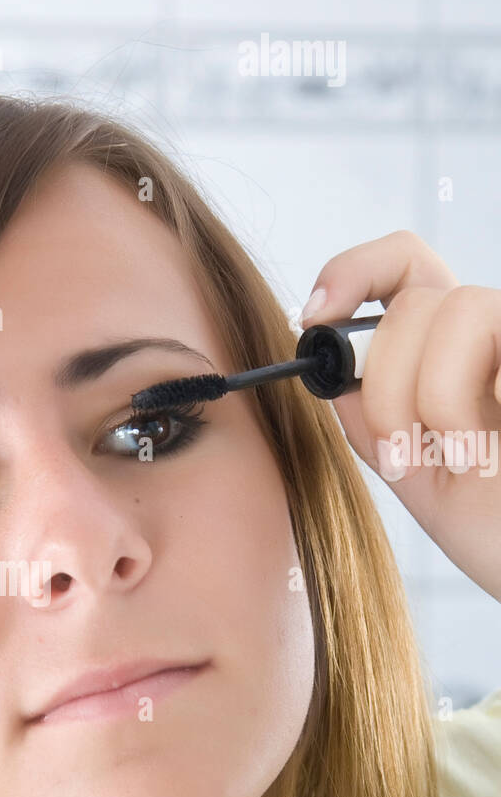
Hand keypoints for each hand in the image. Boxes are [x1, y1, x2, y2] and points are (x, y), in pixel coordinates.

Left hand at [299, 230, 500, 602]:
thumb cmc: (497, 530)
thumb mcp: (416, 472)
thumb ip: (371, 417)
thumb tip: (329, 366)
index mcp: (454, 352)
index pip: (403, 266)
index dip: (351, 273)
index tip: (314, 320)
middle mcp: (495, 335)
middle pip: (413, 301)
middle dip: (385, 384)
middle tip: (404, 454)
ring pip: (456, 309)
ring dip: (431, 394)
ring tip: (459, 458)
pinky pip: (493, 334)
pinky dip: (459, 402)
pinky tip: (480, 456)